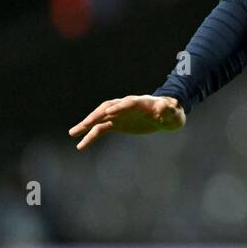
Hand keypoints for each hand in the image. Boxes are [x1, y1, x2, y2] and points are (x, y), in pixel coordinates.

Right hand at [68, 95, 185, 150]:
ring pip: (100, 118)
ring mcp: (119, 114)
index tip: (109, 113)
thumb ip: (168, 110)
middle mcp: (126, 106)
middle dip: (96, 115)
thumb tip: (163, 107)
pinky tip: (80, 145)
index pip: (128, 103)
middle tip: (84, 124)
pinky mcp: (116, 123)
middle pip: (108, 108)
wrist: (166, 116)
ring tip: (73, 133)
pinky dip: (91, 136)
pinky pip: (101, 129)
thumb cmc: (172, 113)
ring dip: (86, 125)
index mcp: (140, 102)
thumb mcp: (173, 113)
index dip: (119, 107)